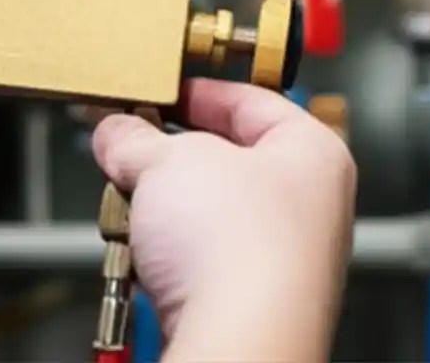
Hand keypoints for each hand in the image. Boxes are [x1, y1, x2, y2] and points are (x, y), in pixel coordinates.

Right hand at [92, 79, 356, 360]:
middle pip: (225, 161)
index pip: (250, 100)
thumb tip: (117, 133)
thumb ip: (136, 139)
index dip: (194, 92)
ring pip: (207, 215)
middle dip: (167, 157)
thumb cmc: (241, 249)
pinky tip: (141, 253)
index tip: (156, 94)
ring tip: (130, 204)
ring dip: (160, 209)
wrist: (240, 339)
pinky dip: (167, 254)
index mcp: (313, 153)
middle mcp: (309, 205)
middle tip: (128, 148)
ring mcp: (283, 256)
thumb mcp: (167, 162)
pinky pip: (200, 261)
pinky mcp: (251, 299)